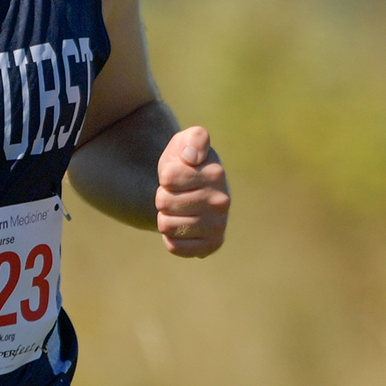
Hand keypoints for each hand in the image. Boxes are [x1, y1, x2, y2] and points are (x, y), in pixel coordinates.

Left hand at [156, 126, 227, 257]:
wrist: (192, 193)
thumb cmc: (185, 164)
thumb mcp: (187, 141)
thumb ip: (194, 138)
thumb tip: (191, 157)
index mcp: (216, 173)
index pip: (167, 177)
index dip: (165, 175)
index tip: (176, 175)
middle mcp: (222, 201)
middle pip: (163, 202)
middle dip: (163, 196)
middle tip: (176, 194)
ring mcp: (218, 226)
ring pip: (166, 225)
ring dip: (165, 217)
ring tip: (179, 210)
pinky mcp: (211, 246)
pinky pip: (174, 246)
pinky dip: (171, 237)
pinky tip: (183, 227)